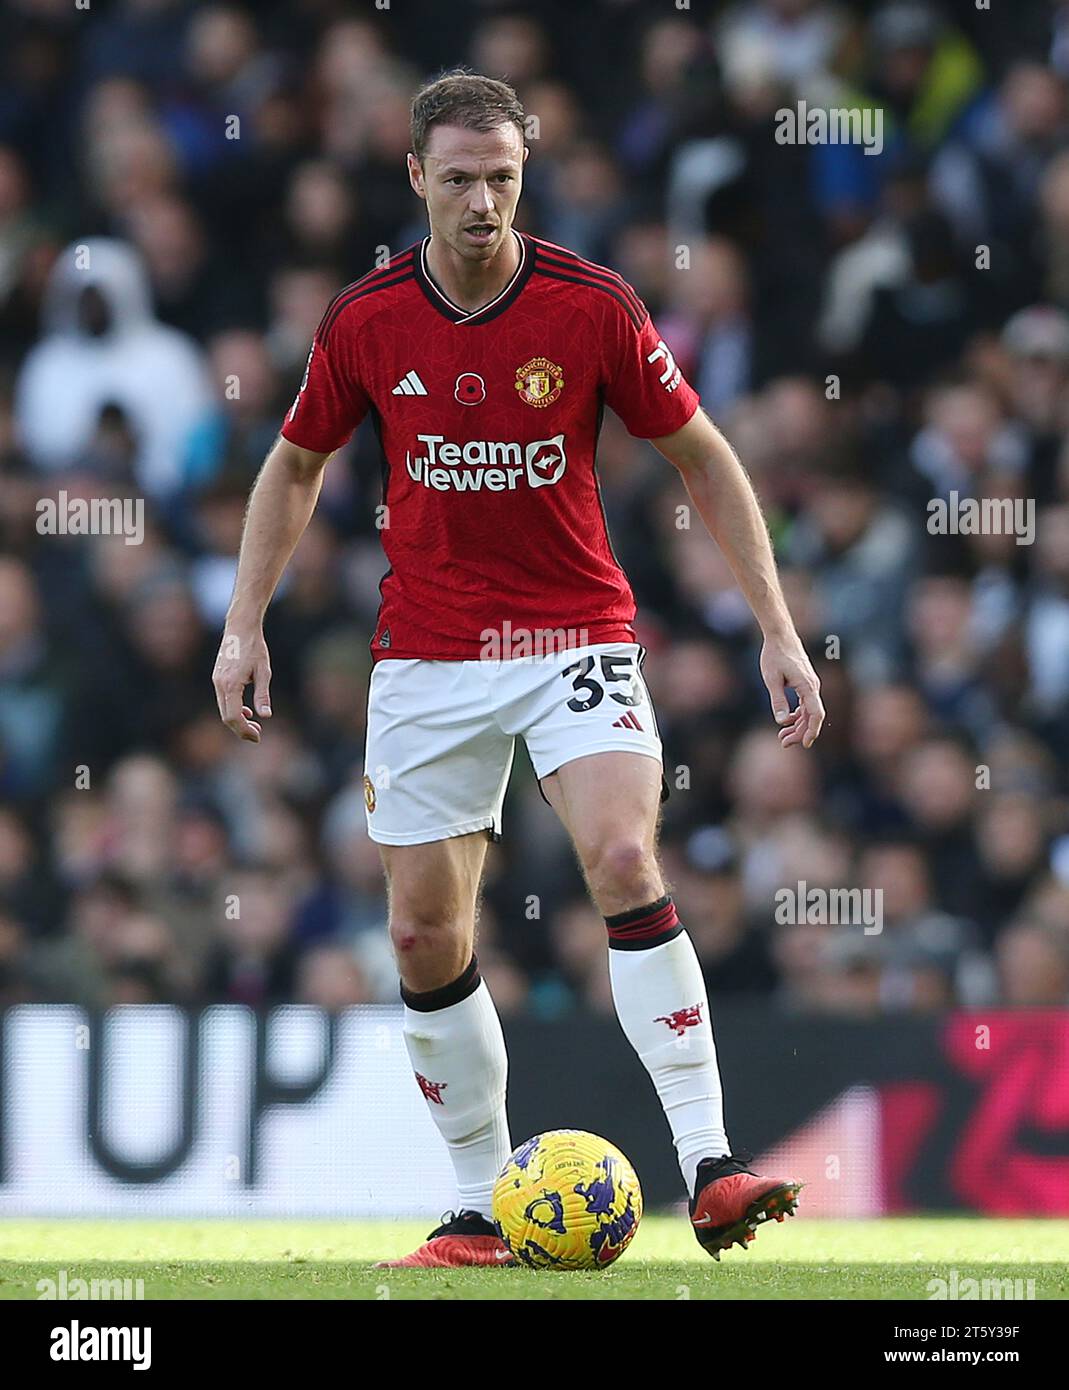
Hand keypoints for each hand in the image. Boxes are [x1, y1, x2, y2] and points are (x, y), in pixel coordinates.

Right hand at [213, 624, 271, 741]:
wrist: (240, 627)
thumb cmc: (255, 647)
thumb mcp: (264, 671)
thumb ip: (263, 695)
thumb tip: (266, 716)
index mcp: (231, 684)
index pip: (234, 717)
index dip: (245, 730)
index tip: (257, 736)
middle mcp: (220, 684)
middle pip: (226, 717)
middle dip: (241, 729)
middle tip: (257, 736)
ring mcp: (216, 681)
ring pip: (224, 709)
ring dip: (238, 720)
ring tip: (254, 726)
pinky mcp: (217, 677)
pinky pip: (223, 700)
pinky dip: (233, 709)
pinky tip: (247, 711)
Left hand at [760, 633, 823, 749]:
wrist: (780, 635)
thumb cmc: (774, 655)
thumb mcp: (772, 679)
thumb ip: (778, 700)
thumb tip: (781, 722)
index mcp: (807, 686)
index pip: (816, 714)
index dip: (812, 731)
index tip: (806, 744)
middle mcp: (813, 686)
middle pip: (812, 716)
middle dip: (800, 732)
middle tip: (784, 743)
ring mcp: (810, 685)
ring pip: (808, 711)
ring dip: (798, 725)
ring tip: (783, 736)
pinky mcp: (805, 683)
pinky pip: (805, 704)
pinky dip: (797, 715)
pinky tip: (786, 721)